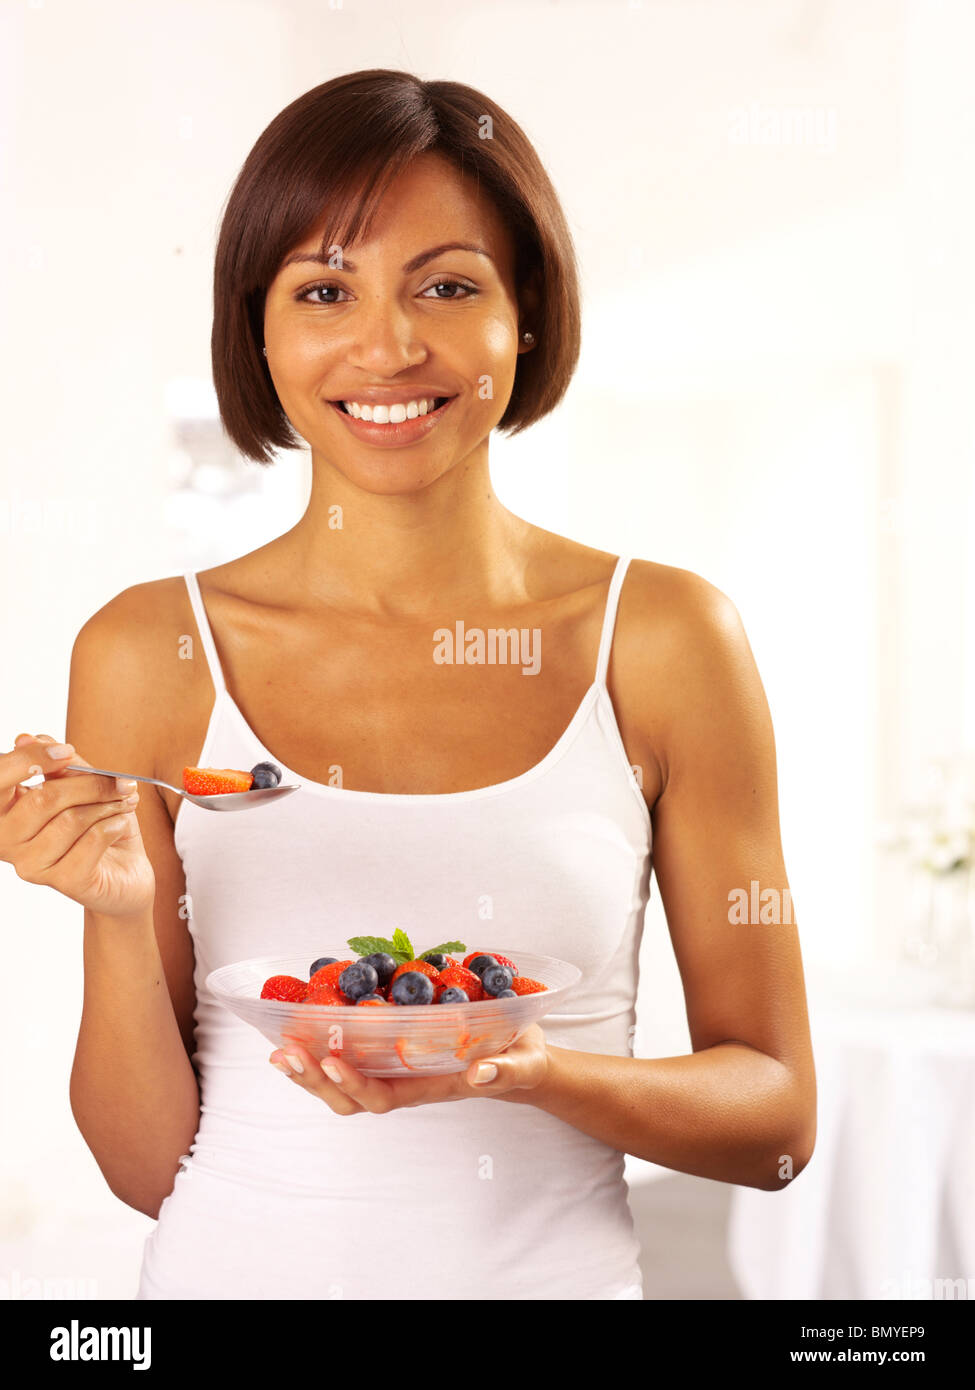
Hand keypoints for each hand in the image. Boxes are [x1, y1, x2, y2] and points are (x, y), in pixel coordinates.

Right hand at [0, 734, 154, 917]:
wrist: (125, 874)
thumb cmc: (98, 826)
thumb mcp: (81, 786)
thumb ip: (59, 765)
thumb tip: (31, 738)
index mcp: (5, 811)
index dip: (29, 760)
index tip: (66, 751)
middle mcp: (8, 841)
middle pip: (43, 799)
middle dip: (89, 784)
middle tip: (121, 781)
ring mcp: (32, 865)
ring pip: (70, 819)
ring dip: (107, 805)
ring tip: (125, 803)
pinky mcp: (64, 881)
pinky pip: (92, 840)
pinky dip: (115, 825)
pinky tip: (121, 825)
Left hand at [269, 1022, 550, 1114]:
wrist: (522, 1060)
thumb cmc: (520, 1061)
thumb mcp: (521, 1063)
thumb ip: (504, 1071)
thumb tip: (479, 1074)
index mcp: (430, 1087)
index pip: (382, 1096)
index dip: (352, 1083)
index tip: (330, 1061)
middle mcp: (406, 1083)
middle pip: (349, 1097)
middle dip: (315, 1080)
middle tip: (286, 1054)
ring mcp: (396, 1071)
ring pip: (342, 1084)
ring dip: (309, 1069)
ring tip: (281, 1049)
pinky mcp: (393, 1053)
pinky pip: (351, 1059)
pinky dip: (322, 1048)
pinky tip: (304, 1028)